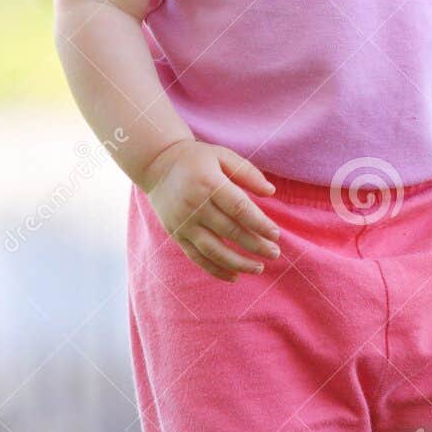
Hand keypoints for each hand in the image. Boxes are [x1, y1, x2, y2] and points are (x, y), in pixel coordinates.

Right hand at [139, 139, 281, 281]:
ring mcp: (184, 223)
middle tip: (275, 253)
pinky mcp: (176, 234)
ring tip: (259, 268)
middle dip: (255, 245)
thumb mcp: (222, 155)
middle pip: (229, 231)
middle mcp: (195, 206)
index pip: (239, 208)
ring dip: (238, 263)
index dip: (259, 224)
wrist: (156, 165)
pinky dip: (215, 270)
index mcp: (209, 183)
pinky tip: (234, 276)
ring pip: (213, 250)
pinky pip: (197, 257)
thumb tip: (270, 192)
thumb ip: (247, 172)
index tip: (276, 234)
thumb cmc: (196, 159)